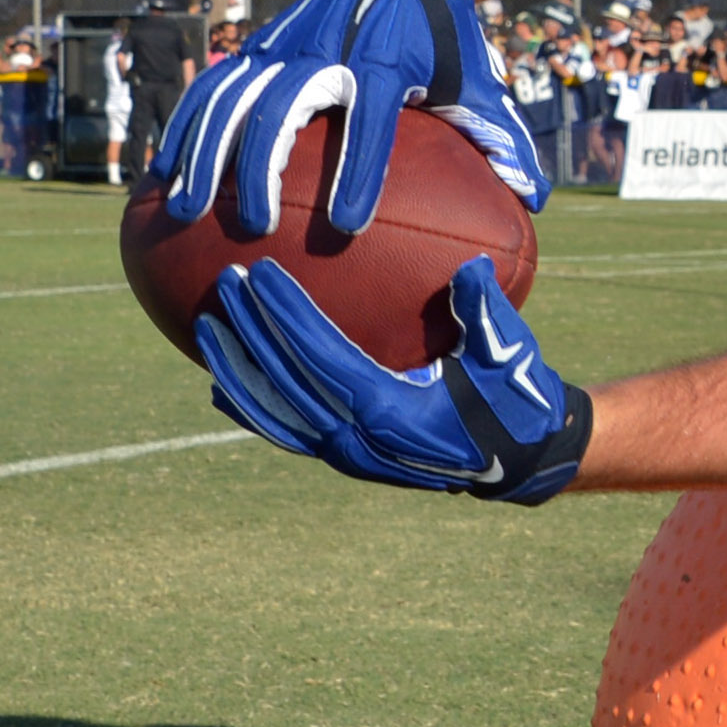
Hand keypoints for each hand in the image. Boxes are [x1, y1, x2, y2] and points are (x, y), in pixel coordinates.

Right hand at [151, 0, 548, 235]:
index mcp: (383, 60)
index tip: (348, 226)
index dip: (359, 173)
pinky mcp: (258, 43)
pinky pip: (212, 87)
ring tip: (184, 209)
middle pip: (281, 108)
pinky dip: (185, 127)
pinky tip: (163, 175)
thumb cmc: (445, 37)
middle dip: (261, 168)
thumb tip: (533, 201)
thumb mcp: (478, 80)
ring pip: (230, 97)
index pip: (370, 123)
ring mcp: (283, 42)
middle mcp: (325, 47)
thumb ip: (502, 138)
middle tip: (254, 226)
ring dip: (204, 152)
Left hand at [194, 254, 593, 503]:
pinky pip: (287, 432)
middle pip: (288, 380)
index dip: (286, 316)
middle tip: (226, 280)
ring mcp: (348, 455)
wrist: (519, 460)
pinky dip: (253, 407)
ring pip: (275, 413)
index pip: (322, 357)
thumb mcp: (509, 353)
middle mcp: (360, 441)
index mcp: (393, 414)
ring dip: (236, 369)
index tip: (259, 274)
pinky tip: (221, 385)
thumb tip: (471, 267)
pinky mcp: (345, 457)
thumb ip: (485, 310)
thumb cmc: (517, 399)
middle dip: (251, 329)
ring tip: (206, 326)